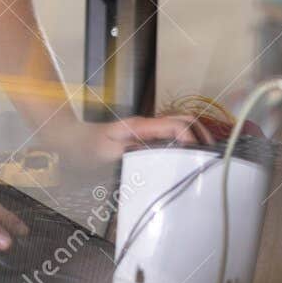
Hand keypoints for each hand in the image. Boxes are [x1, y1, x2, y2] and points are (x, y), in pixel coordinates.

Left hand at [43, 113, 209, 163]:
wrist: (68, 139)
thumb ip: (133, 154)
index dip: (194, 139)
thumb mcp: (107, 154)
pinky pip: (171, 136)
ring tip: (206, 161)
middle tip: (213, 159)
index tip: (201, 158)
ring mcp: (147, 130)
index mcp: (140, 126)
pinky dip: (186, 144)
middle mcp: (147, 125)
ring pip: (180, 127)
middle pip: (185, 121)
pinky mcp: (145, 137)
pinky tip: (189, 161)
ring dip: (197, 139)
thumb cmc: (85, 147)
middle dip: (202, 136)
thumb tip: (161, 159)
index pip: (177, 126)